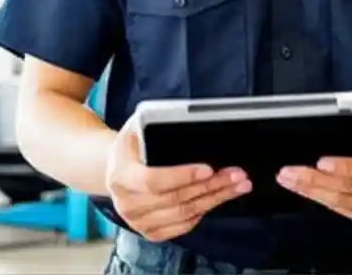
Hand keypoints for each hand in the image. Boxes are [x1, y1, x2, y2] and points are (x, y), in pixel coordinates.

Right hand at [104, 118, 250, 242]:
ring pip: (184, 214)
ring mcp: (138, 221)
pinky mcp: (149, 232)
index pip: (153, 181)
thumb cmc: (131, 147)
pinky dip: (202, 213)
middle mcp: (127, 203)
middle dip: (211, 186)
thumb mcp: (134, 128)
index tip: (208, 169)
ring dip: (215, 199)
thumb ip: (152, 124)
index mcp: (121, 176)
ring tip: (236, 186)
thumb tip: (181, 119)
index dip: (183, 176)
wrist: (115, 170)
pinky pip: (182, 227)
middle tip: (236, 175)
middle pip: (176, 199)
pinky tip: (217, 199)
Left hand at [277, 121, 351, 226]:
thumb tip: (337, 131)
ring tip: (290, 180)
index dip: (346, 166)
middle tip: (289, 172)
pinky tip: (306, 191)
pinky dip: (322, 200)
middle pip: (351, 189)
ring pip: (343, 203)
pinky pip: (344, 211)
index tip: (321, 161)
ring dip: (312, 192)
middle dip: (315, 180)